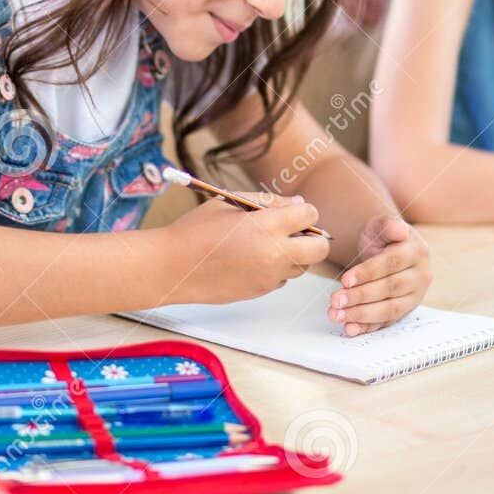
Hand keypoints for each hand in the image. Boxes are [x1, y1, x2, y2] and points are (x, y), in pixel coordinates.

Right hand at [168, 192, 330, 304]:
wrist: (173, 267)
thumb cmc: (197, 230)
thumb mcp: (231, 203)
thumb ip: (269, 201)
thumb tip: (299, 204)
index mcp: (267, 226)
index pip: (310, 215)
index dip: (304, 211)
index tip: (292, 212)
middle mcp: (274, 253)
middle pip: (320, 249)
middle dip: (313, 238)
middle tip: (295, 232)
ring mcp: (269, 276)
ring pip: (302, 267)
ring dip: (294, 255)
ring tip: (267, 245)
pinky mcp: (261, 291)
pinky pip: (282, 279)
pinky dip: (276, 269)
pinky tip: (252, 260)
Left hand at [331, 215, 430, 336]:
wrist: (390, 249)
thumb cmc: (383, 236)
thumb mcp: (382, 224)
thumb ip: (388, 225)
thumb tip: (398, 229)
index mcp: (417, 252)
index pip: (391, 264)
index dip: (368, 273)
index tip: (345, 280)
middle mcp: (421, 276)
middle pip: (390, 289)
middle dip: (360, 296)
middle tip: (335, 300)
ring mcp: (415, 296)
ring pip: (390, 309)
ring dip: (362, 315)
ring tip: (337, 315)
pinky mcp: (406, 310)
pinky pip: (386, 322)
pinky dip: (368, 327)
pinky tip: (350, 329)